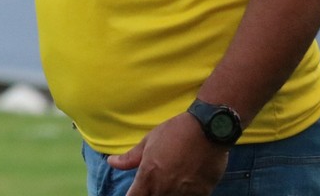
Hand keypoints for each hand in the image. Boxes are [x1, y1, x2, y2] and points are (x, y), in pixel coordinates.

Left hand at [107, 112, 228, 194]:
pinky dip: (185, 194)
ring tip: (172, 181)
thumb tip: (111, 162)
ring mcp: (183, 193)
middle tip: (156, 183)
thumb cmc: (175, 132)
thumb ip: (130, 158)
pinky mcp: (201, 194)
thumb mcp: (149, 141)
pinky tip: (186, 184)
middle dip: (150, 194)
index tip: (135, 192)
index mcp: (148, 176)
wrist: (208, 129)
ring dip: (168, 194)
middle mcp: (164, 189)